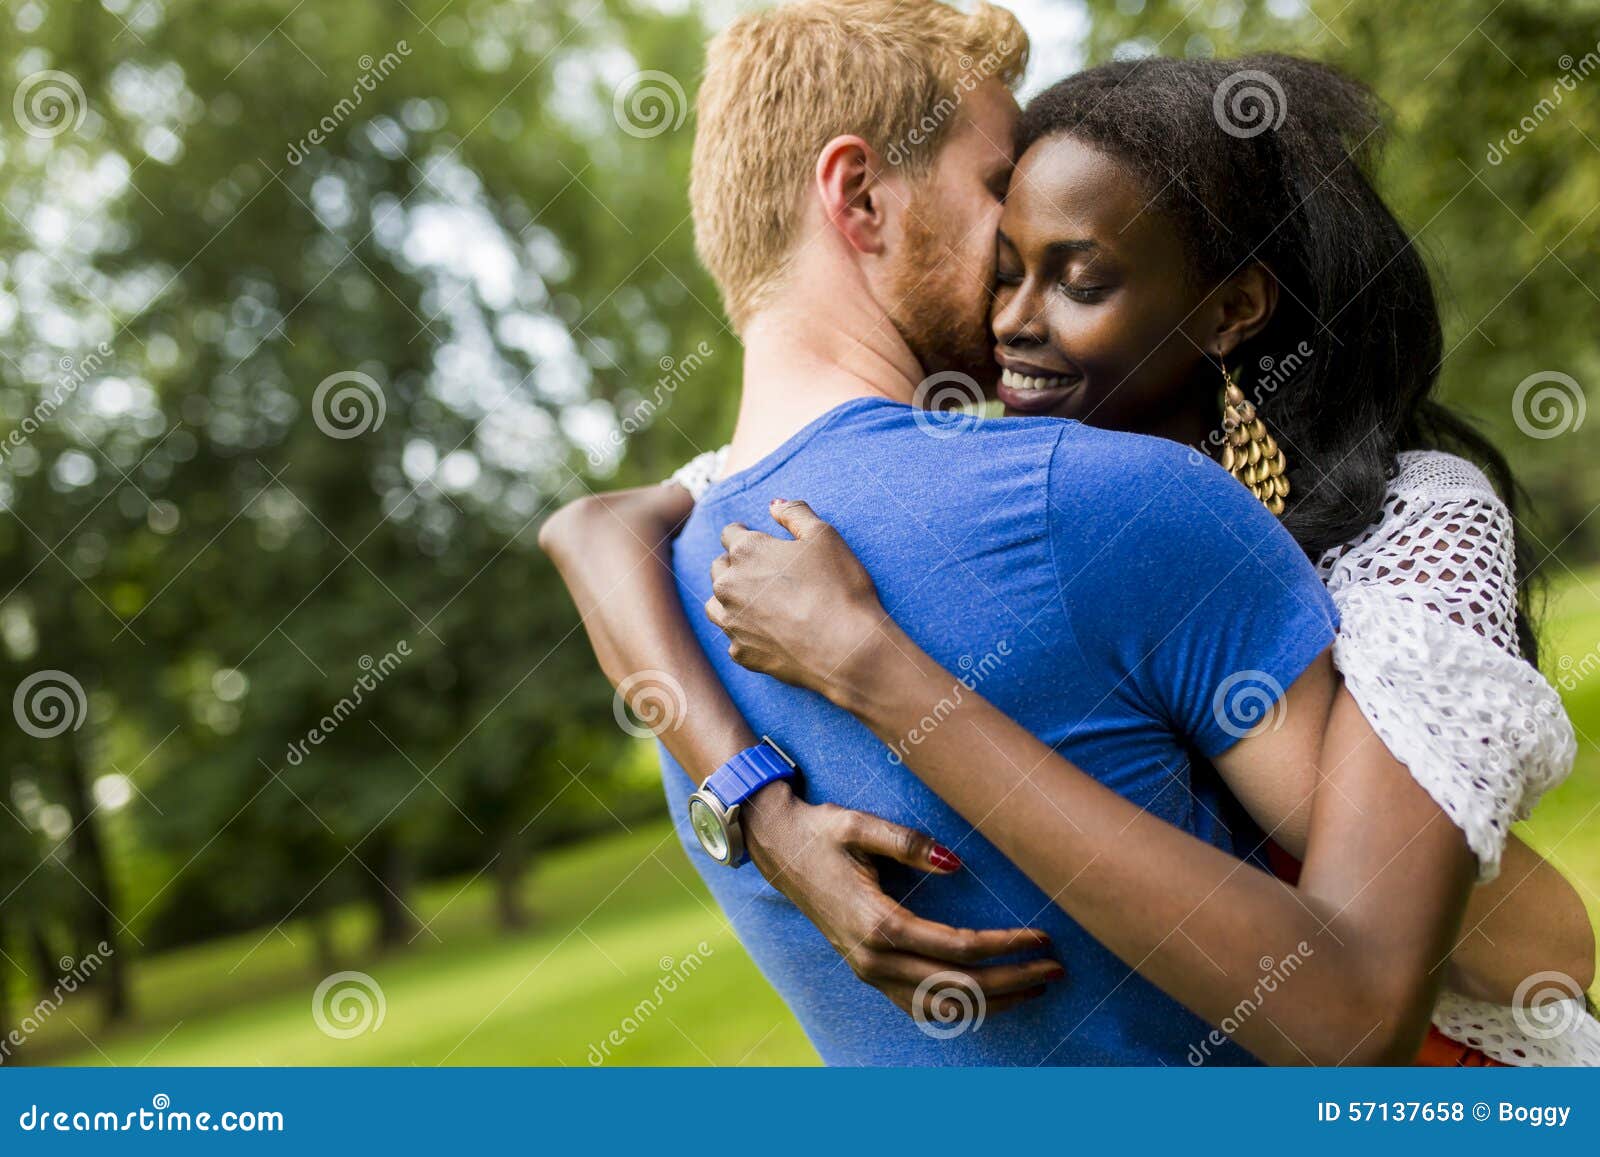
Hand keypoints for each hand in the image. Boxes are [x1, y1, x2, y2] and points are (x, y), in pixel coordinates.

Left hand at [707, 499, 886, 704]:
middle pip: (719, 567)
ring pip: (716, 604)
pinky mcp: (740, 653)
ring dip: (731, 599)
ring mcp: (731, 621)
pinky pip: (734, 638)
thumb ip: (795, 513)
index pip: (730, 533)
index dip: (746, 534)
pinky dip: (746, 633)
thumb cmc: (839, 587)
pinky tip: (768, 634)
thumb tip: (773, 504)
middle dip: (736, 565)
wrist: (846, 648)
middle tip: (764, 572)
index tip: (761, 541)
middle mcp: (728, 585)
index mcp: (746, 551)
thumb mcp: (824, 536)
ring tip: (756, 601)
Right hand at [740, 781, 1062, 1020]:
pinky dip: (960, 1009)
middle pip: (957, 986)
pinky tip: (990, 998)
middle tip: (1055, 968)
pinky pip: (920, 1006)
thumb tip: (958, 863)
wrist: (775, 847)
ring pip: (941, 1007)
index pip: (958, 949)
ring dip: (993, 1002)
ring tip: (1035, 986)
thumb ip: (908, 842)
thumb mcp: (859, 824)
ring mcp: (868, 972)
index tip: (1042, 937)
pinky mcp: (867, 972)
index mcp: (877, 924)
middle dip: (1012, 979)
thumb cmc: (821, 831)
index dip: (1004, 946)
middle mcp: (873, 959)